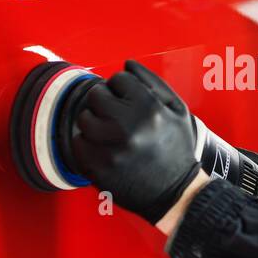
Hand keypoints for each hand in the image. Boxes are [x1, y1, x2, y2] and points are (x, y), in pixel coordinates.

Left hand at [70, 60, 201, 223]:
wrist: (176, 193)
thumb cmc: (177, 149)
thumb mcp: (178, 110)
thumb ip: (153, 82)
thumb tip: (127, 63)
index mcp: (150, 108)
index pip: (119, 78)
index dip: (123, 87)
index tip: (128, 100)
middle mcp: (128, 127)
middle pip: (96, 95)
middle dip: (104, 100)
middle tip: (115, 114)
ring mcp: (110, 149)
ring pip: (84, 118)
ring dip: (94, 121)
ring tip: (110, 131)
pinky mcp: (98, 168)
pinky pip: (79, 143)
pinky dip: (88, 143)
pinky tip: (105, 148)